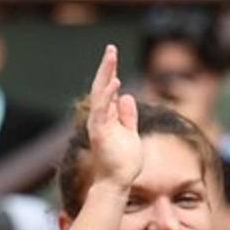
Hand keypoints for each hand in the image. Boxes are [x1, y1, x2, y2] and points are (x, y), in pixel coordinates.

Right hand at [87, 44, 142, 193]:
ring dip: (106, 75)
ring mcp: (99, 124)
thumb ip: (128, 116)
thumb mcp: (131, 133)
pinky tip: (115, 82)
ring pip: (100, 94)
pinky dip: (108, 95)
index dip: (111, 73)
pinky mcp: (100, 132)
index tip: (114, 55)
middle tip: (111, 48)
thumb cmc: (123, 161)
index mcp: (108, 117)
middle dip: (107, 67)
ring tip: (111, 57)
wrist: (117, 182)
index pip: (109, 90)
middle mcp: (100, 118)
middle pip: (102, 87)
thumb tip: (128, 97)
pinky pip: (103, 110)